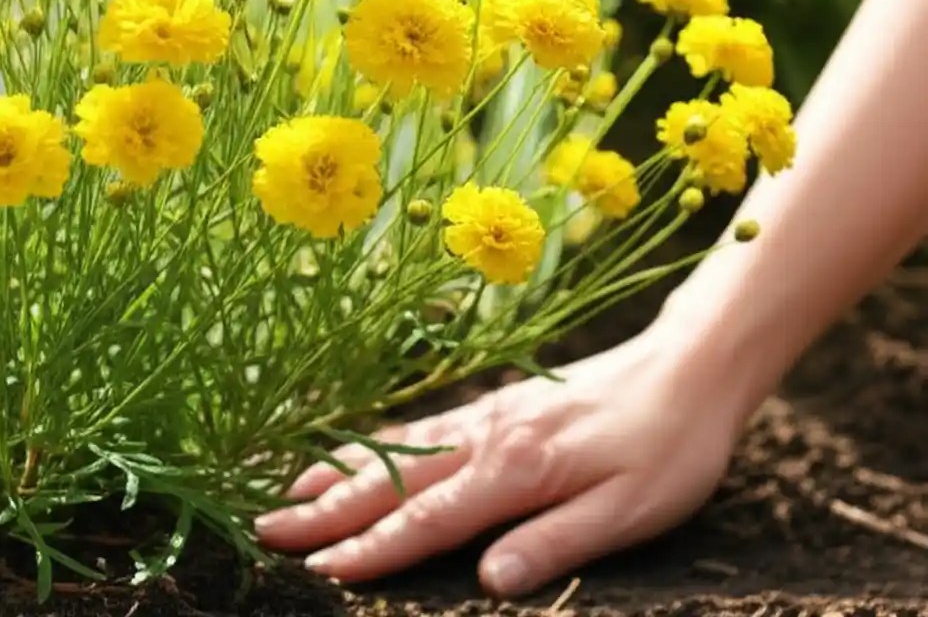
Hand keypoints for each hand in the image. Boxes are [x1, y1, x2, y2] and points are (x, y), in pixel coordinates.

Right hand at [255, 327, 753, 596]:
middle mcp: (486, 440)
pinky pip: (416, 426)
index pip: (426, 521)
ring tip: (283, 492)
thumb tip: (490, 585)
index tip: (316, 571)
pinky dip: (370, 443)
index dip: (369, 550)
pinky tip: (351, 452)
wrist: (688, 367)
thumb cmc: (669, 447)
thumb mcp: (631, 511)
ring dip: (333, 474)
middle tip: (264, 529)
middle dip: (323, 512)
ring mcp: (484, 417)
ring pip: (392, 450)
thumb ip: (555, 544)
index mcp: (515, 473)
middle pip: (389, 482)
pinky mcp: (492, 405)